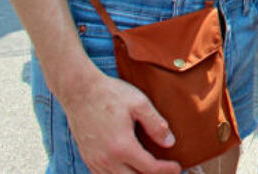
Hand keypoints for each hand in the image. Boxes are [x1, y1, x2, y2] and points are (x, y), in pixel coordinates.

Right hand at [62, 71, 179, 173]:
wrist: (80, 91)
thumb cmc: (111, 95)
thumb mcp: (140, 104)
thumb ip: (156, 125)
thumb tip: (170, 143)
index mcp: (122, 147)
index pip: (149, 168)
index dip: (166, 170)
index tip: (178, 167)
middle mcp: (107, 159)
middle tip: (166, 171)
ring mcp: (94, 160)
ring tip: (150, 171)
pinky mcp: (87, 158)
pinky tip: (129, 169)